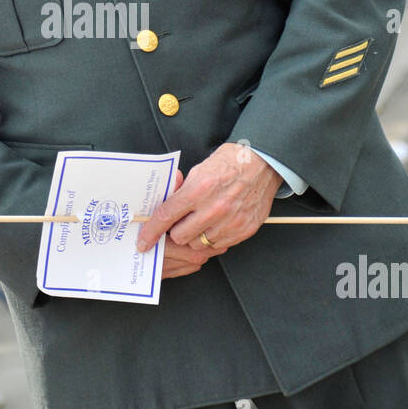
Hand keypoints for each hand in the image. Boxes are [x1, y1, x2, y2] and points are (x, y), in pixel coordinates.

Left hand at [137, 144, 280, 254]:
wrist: (263, 163)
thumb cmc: (231, 163)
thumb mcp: (200, 170)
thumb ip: (182, 191)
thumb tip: (164, 208)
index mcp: (199, 189)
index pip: (166, 216)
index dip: (151, 232)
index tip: (144, 241)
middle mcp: (214, 208)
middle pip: (180, 236)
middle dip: (176, 231)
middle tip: (181, 223)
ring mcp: (231, 221)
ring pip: (199, 244)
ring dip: (196, 236)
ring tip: (202, 222)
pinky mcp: (244, 229)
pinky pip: (219, 245)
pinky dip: (214, 238)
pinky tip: (217, 225)